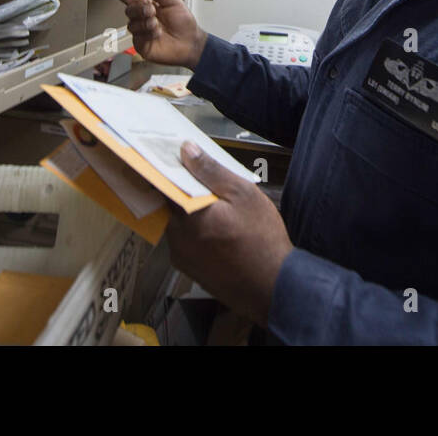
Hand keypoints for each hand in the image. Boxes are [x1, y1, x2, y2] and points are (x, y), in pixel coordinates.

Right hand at [107, 0, 207, 68]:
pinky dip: (147, 33)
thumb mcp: (175, 3)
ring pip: (131, 24)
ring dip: (145, 22)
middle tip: (151, 11)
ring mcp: (142, 32)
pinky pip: (136, 37)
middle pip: (129, 10)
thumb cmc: (185, 24)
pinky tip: (157, 34)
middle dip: (139, 9)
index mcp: (150, 7)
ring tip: (157, 24)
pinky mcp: (142, 45)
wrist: (190, 43)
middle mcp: (144, 19)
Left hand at [165, 142, 292, 327]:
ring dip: (192, 212)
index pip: (164, 183)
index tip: (172, 155)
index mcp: (187, 214)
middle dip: (186, 190)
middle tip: (207, 181)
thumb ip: (211, 171)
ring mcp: (181, 255)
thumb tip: (186, 150)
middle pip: (172, 203)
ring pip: (179, 223)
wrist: (273, 288)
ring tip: (220, 207)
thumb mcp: (243, 194)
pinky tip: (221, 230)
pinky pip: (186, 241)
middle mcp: (177, 236)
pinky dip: (197, 231)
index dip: (169, 167)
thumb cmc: (262, 239)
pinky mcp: (189, 269)